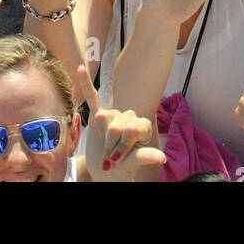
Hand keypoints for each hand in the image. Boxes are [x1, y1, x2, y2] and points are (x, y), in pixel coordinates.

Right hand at [78, 66, 166, 181]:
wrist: (105, 173)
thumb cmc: (122, 169)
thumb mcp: (132, 164)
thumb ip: (144, 157)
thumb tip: (162, 158)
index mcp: (142, 126)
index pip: (130, 129)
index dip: (123, 146)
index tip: (118, 161)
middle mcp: (130, 116)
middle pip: (116, 126)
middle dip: (111, 146)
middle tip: (110, 159)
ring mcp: (114, 115)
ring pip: (103, 117)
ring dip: (101, 137)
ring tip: (105, 150)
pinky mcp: (98, 115)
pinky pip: (92, 98)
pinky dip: (85, 84)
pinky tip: (80, 69)